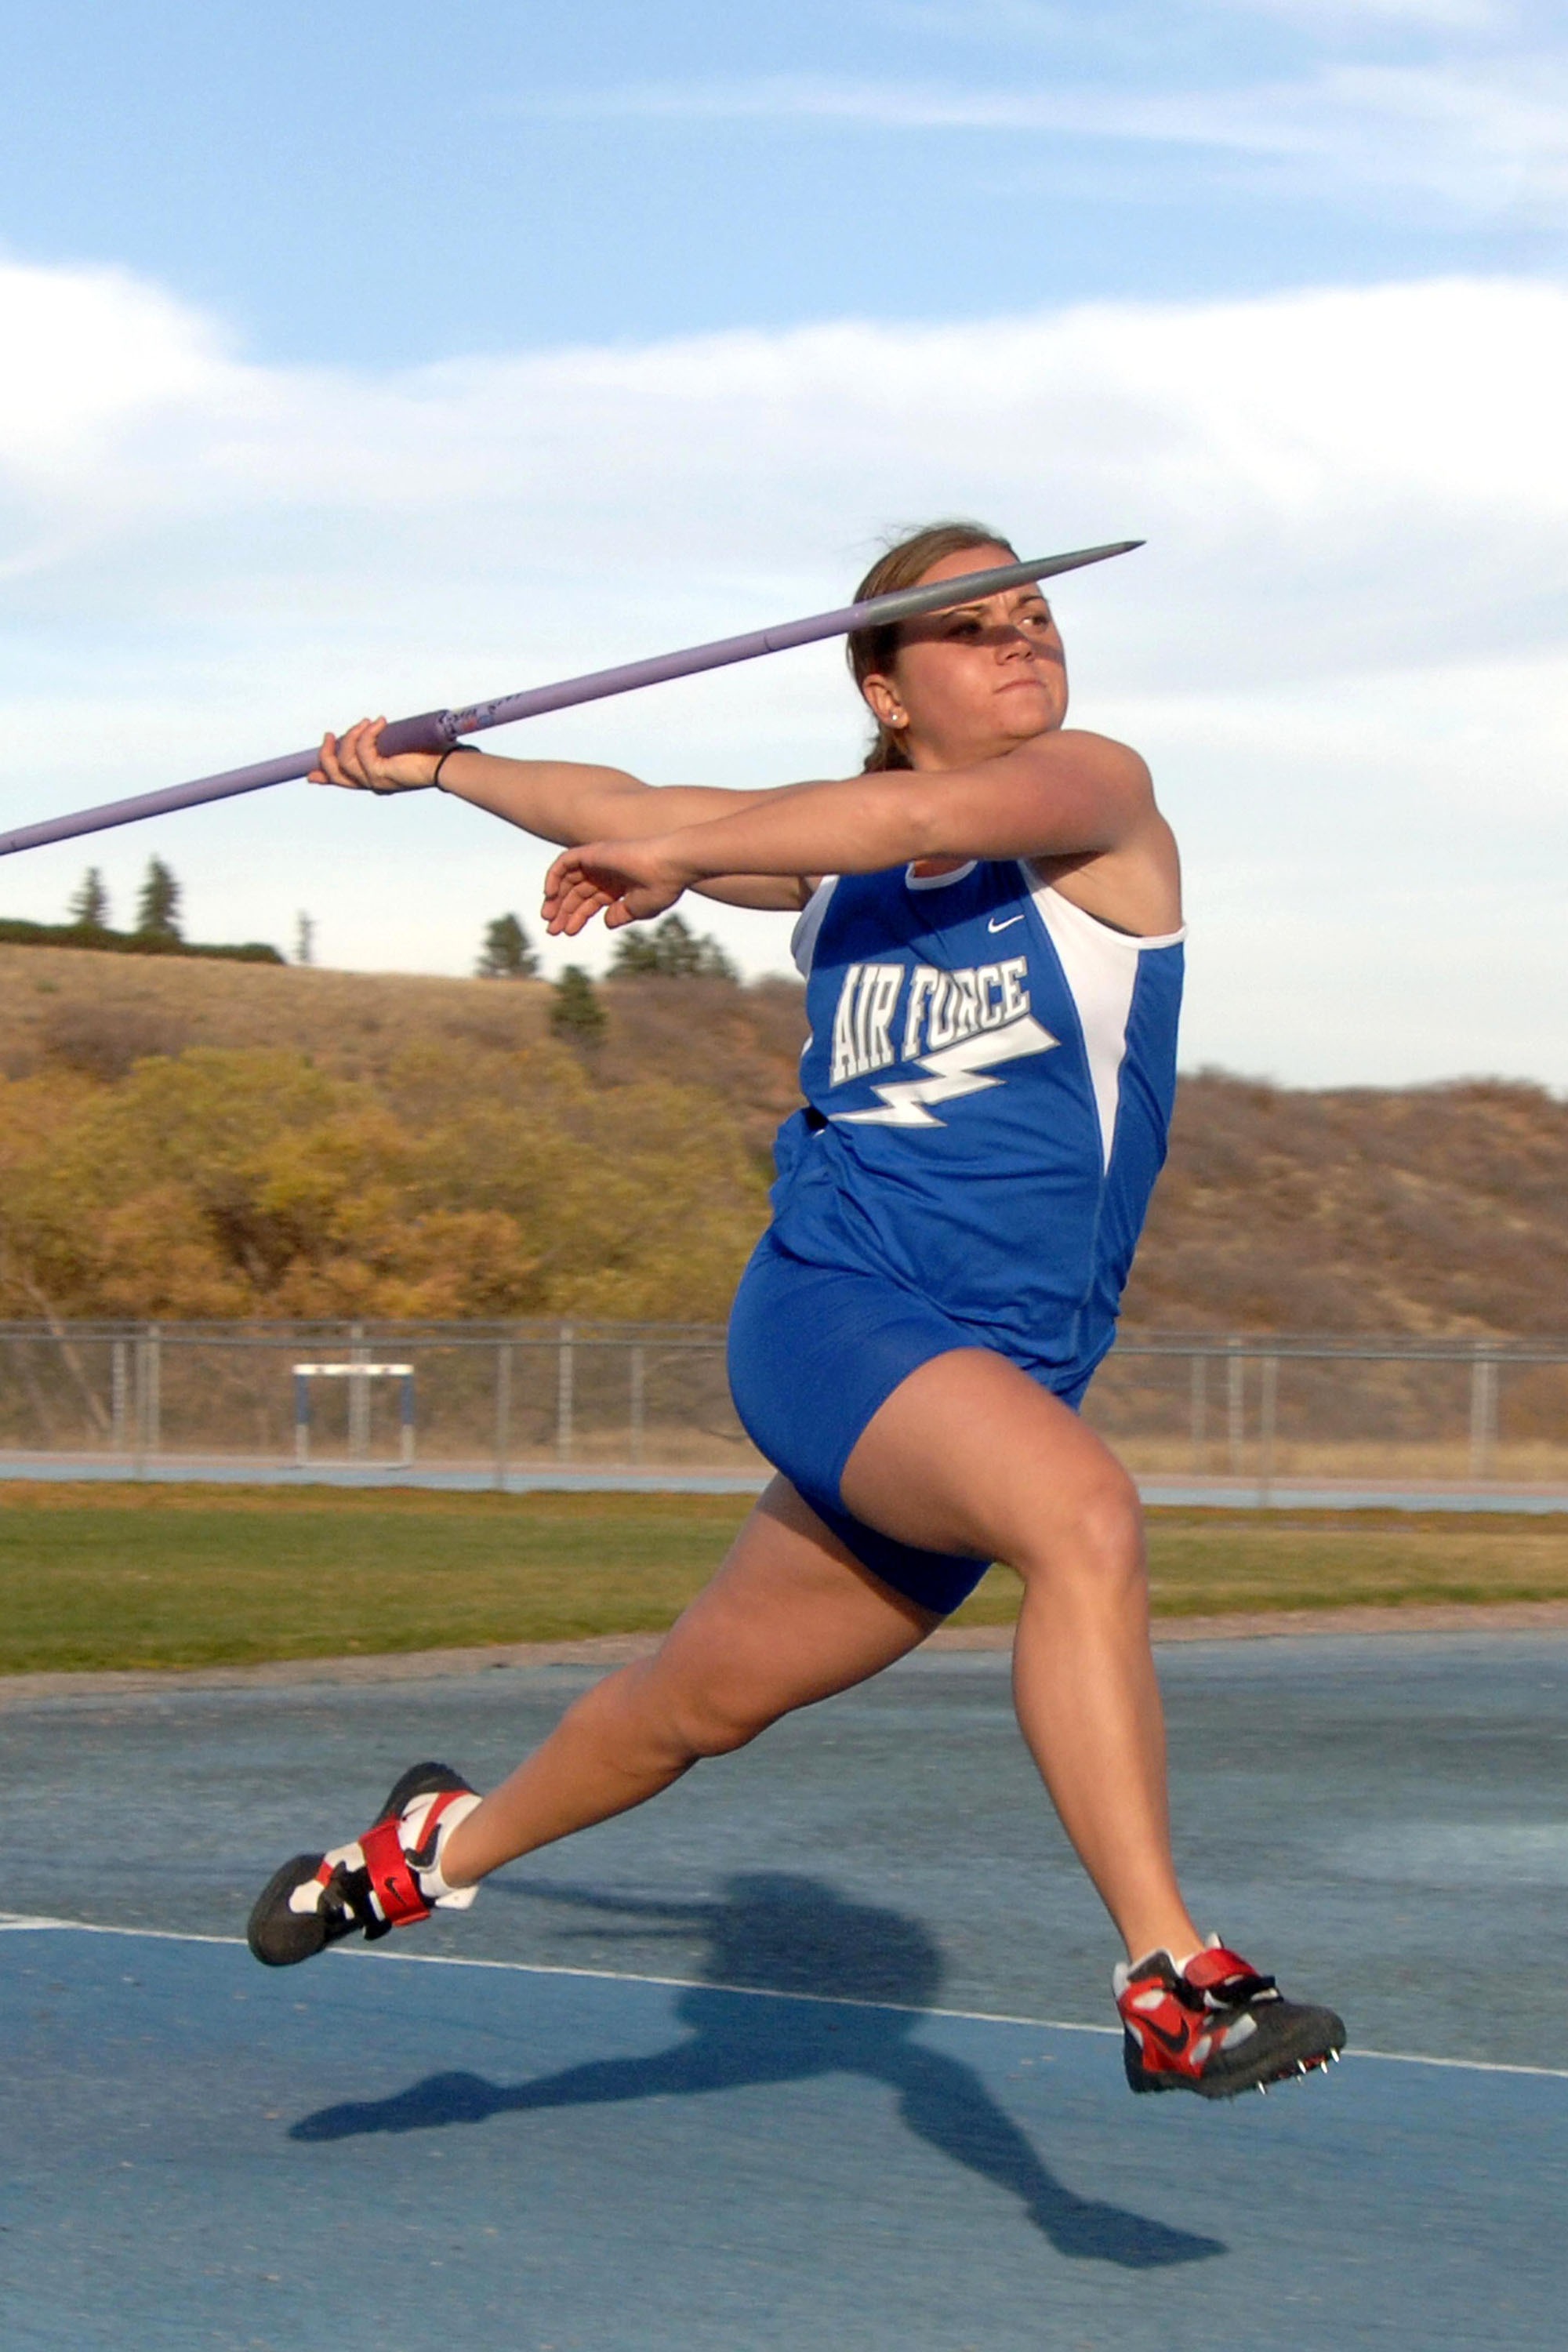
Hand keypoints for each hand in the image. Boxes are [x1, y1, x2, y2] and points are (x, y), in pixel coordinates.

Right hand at [310, 717, 440, 794]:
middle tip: (330, 734)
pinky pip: (362, 752)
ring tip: (366, 722)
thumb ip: (383, 740)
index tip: (310, 775)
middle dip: (327, 753)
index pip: (343, 781)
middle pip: (335, 774)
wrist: (446, 764)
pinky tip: (380, 723)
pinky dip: (367, 734)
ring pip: (345, 762)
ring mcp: (375, 782)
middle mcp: (372, 784)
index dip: (325, 776)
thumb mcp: (398, 745)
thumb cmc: (428, 753)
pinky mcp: (381, 774)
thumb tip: (374, 723)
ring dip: (351, 737)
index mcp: (374, 779)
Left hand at [542, 837, 690, 935]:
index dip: (578, 917)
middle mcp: (606, 873)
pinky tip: (549, 895)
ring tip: (548, 919)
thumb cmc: (661, 887)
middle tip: (552, 931)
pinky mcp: (593, 852)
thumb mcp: (639, 909)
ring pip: (568, 879)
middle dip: (563, 912)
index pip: (591, 902)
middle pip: (577, 893)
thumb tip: (605, 923)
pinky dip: (553, 876)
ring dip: (556, 898)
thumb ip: (621, 915)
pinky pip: (564, 862)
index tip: (567, 933)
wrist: (669, 866)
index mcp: (618, 886)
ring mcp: (598, 862)